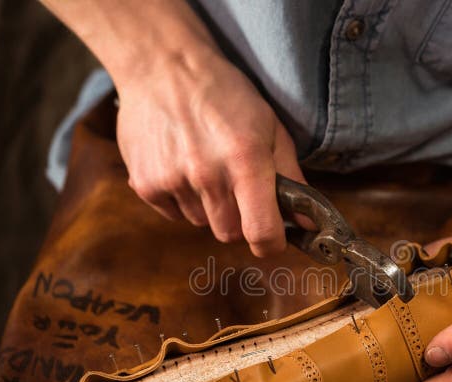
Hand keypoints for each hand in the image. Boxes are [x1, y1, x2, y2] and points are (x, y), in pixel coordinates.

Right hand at [116, 51, 305, 256]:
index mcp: (246, 161)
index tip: (272, 239)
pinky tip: (181, 166)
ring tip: (205, 167)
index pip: (261, 232)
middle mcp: (208, 175)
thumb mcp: (271, 128)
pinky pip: (173, 214)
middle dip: (240, 220)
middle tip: (237, 188)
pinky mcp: (145, 184)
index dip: (271, 244)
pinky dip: (181, 199)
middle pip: (230, 233)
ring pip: (202, 223)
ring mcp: (173, 181)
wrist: (163, 66)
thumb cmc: (225, 95)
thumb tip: (306, 221)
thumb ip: (291, 177)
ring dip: (209, 207)